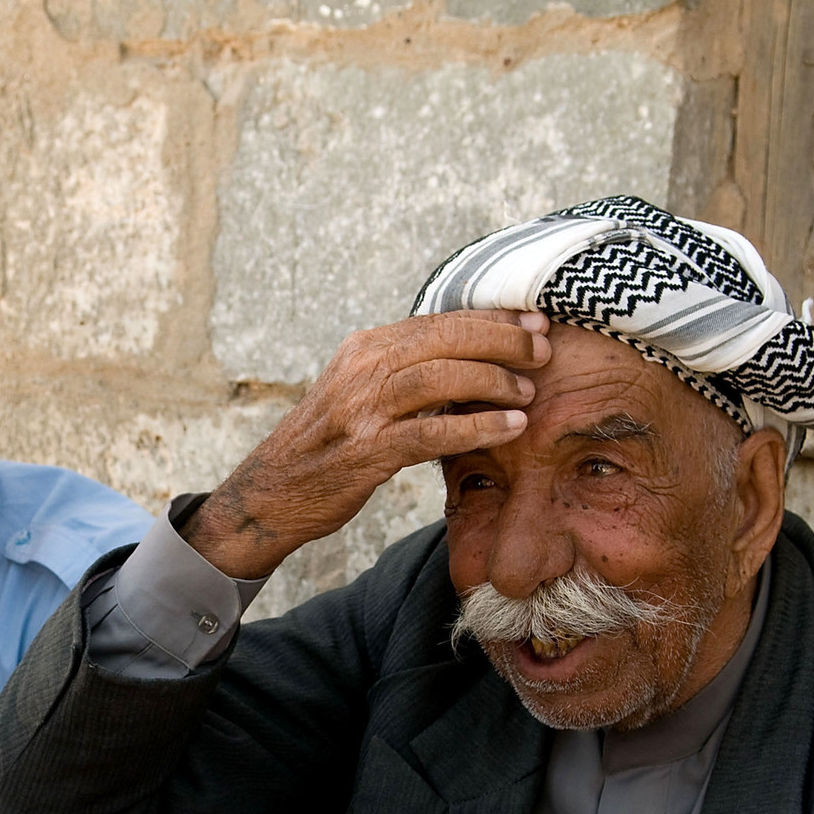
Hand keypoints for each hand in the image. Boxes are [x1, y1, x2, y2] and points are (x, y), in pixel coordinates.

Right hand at [184, 311, 549, 578]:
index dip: (491, 319)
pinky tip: (511, 428)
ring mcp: (361, 411)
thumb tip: (468, 357)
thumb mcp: (358, 393)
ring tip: (528, 393)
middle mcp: (360, 370)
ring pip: (440, 377)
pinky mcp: (366, 452)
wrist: (271, 494)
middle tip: (543, 350)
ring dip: (494, 381)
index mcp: (363, 349)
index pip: (438, 321)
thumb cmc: (325, 447)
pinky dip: (477, 427)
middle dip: (502, 340)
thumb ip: (403, 372)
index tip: (534, 321)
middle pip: (445, 339)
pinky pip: (432, 432)